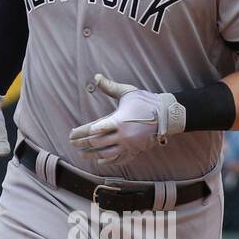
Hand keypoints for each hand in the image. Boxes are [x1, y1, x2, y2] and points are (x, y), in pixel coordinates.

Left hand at [68, 73, 185, 166]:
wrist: (167, 115)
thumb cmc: (146, 101)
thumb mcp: (128, 92)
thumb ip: (110, 87)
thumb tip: (96, 77)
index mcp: (118, 121)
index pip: (94, 129)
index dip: (80, 133)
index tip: (71, 134)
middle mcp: (122, 135)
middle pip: (97, 142)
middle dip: (83, 144)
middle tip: (73, 144)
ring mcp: (129, 145)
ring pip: (106, 153)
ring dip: (92, 154)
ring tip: (82, 154)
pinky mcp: (135, 151)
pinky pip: (119, 159)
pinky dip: (109, 161)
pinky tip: (101, 161)